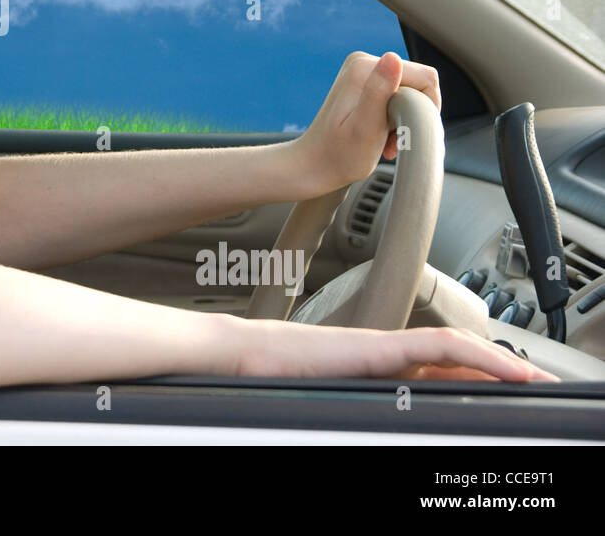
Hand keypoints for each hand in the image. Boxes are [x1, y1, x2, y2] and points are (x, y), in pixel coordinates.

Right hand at [232, 319, 558, 381]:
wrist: (234, 357)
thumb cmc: (264, 384)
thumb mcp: (321, 402)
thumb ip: (350, 404)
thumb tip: (359, 422)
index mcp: (369, 369)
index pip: (436, 370)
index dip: (476, 378)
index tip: (505, 394)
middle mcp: (380, 354)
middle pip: (453, 360)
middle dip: (499, 375)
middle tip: (535, 390)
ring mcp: (381, 346)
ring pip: (456, 350)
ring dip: (502, 365)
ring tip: (534, 382)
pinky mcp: (377, 345)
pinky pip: (440, 345)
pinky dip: (479, 355)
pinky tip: (506, 372)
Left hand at [293, 51, 441, 195]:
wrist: (314, 165)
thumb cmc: (340, 155)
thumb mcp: (365, 128)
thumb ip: (379, 92)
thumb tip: (392, 58)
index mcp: (364, 67)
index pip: (426, 79)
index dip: (426, 110)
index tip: (405, 132)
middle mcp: (362, 62)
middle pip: (419, 85)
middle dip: (414, 116)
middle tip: (392, 140)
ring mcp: (363, 72)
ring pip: (411, 94)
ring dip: (406, 121)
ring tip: (386, 142)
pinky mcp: (365, 84)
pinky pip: (398, 98)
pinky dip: (397, 120)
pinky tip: (383, 138)